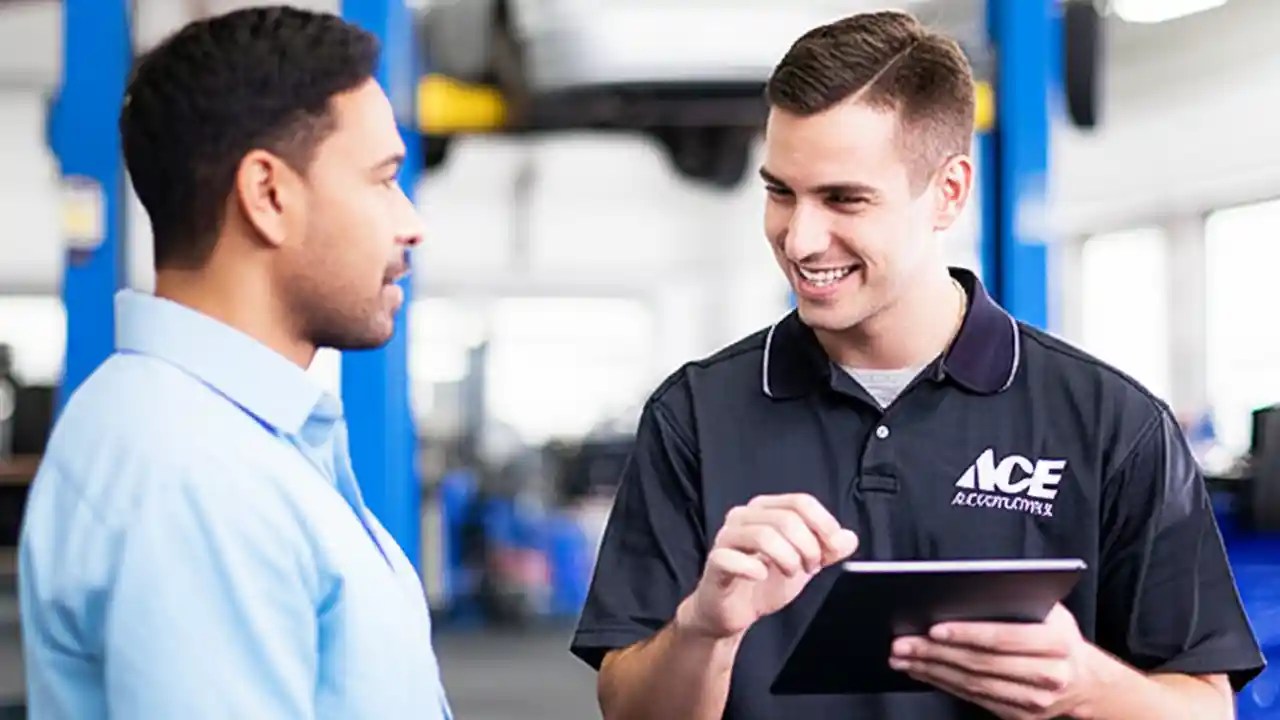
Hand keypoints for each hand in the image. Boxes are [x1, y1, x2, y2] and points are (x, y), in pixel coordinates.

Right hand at [676, 494, 857, 639]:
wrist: (732, 612)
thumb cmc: (764, 582)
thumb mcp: (804, 565)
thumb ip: (827, 551)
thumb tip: (849, 538)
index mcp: (765, 510)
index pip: (801, 502)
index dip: (823, 524)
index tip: (833, 549)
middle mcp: (743, 516)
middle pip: (786, 518)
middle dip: (808, 547)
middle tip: (812, 567)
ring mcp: (726, 538)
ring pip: (763, 535)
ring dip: (788, 558)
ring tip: (792, 573)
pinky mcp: (715, 561)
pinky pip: (732, 558)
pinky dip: (754, 569)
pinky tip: (762, 577)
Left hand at [889, 604, 1101, 719]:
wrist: (1084, 681)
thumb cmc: (1057, 637)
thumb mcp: (1050, 612)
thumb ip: (1017, 602)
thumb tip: (965, 593)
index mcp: (1057, 644)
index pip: (1003, 638)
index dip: (966, 634)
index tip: (933, 629)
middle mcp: (1049, 676)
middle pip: (981, 664)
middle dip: (936, 653)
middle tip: (902, 643)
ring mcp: (1034, 702)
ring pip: (973, 685)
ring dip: (932, 671)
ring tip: (903, 658)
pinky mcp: (1019, 717)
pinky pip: (974, 699)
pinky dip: (944, 684)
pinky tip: (923, 672)